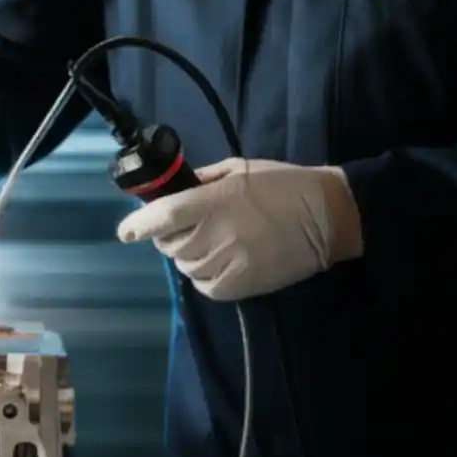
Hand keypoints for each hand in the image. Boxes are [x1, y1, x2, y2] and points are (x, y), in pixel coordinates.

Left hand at [116, 158, 363, 300]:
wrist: (330, 216)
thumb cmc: (284, 186)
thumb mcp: (241, 169)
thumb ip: (204, 180)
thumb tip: (175, 190)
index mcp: (213, 202)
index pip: (161, 217)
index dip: (138, 226)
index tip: (126, 232)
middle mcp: (216, 234)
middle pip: (170, 245)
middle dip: (172, 238)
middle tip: (191, 229)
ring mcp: (228, 262)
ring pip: (186, 267)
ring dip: (190, 257)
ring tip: (214, 244)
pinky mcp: (242, 285)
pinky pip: (206, 287)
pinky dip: (206, 277)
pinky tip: (222, 263)